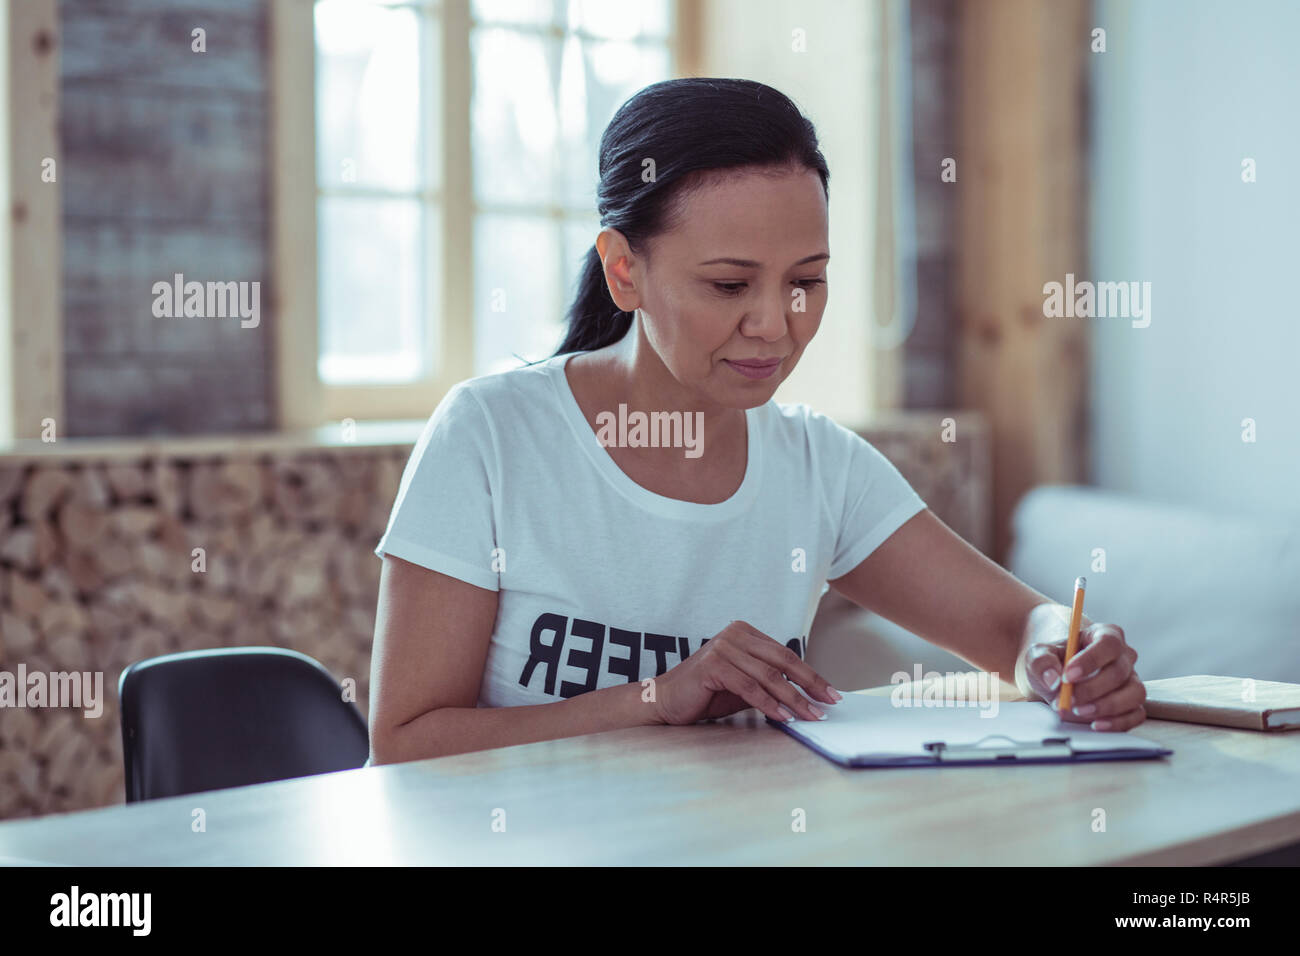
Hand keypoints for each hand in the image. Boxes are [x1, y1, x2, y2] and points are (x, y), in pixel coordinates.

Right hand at [651, 620, 840, 724]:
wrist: (666, 700)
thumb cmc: (707, 694)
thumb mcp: (745, 685)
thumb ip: (770, 683)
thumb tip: (807, 696)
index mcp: (745, 633)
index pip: (786, 654)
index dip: (811, 674)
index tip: (830, 693)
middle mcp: (735, 634)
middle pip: (783, 660)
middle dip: (810, 684)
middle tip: (828, 703)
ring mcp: (723, 647)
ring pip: (769, 676)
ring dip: (793, 699)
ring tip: (809, 716)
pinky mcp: (713, 665)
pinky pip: (749, 687)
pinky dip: (769, 704)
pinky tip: (783, 717)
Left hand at [1019, 621, 1146, 730]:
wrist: (1057, 679)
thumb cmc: (1053, 662)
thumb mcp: (1039, 655)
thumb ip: (1041, 661)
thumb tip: (1054, 679)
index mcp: (1106, 635)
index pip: (1108, 644)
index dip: (1090, 660)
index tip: (1068, 676)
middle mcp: (1124, 657)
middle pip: (1119, 672)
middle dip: (1092, 689)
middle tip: (1068, 699)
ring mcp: (1132, 680)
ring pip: (1134, 694)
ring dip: (1107, 706)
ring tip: (1078, 711)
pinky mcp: (1132, 703)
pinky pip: (1136, 714)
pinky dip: (1118, 722)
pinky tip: (1096, 724)